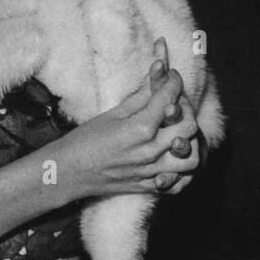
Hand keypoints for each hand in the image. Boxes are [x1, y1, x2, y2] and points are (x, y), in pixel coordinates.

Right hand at [57, 55, 202, 200]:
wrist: (68, 172)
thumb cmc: (85, 140)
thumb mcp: (112, 113)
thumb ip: (141, 95)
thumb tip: (158, 72)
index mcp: (139, 128)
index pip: (170, 98)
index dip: (173, 81)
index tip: (170, 74)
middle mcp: (150, 151)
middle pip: (189, 126)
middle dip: (186, 108)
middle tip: (175, 101)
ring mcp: (151, 172)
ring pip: (191, 158)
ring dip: (189, 142)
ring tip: (177, 131)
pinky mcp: (149, 187)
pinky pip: (180, 183)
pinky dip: (183, 171)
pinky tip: (174, 157)